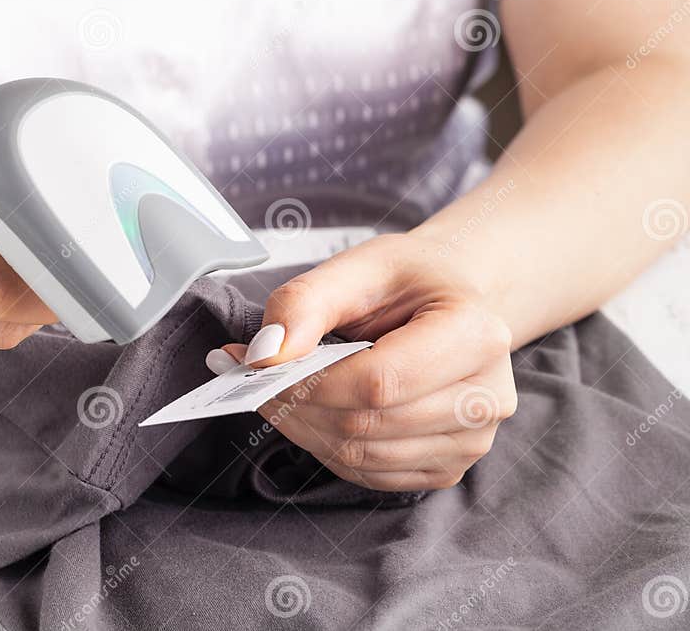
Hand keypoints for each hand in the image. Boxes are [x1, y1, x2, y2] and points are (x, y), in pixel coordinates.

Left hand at [205, 233, 516, 490]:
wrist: (452, 301)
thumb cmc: (409, 281)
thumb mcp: (357, 267)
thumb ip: (305, 303)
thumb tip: (265, 355)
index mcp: (476, 335)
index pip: (378, 383)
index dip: (310, 382)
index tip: (260, 365)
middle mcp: (485, 396)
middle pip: (367, 424)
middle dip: (297, 404)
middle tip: (254, 377)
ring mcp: (471, 440)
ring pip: (363, 456)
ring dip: (305, 428)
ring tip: (280, 390)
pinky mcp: (448, 466)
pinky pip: (370, 473)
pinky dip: (326, 447)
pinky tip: (313, 412)